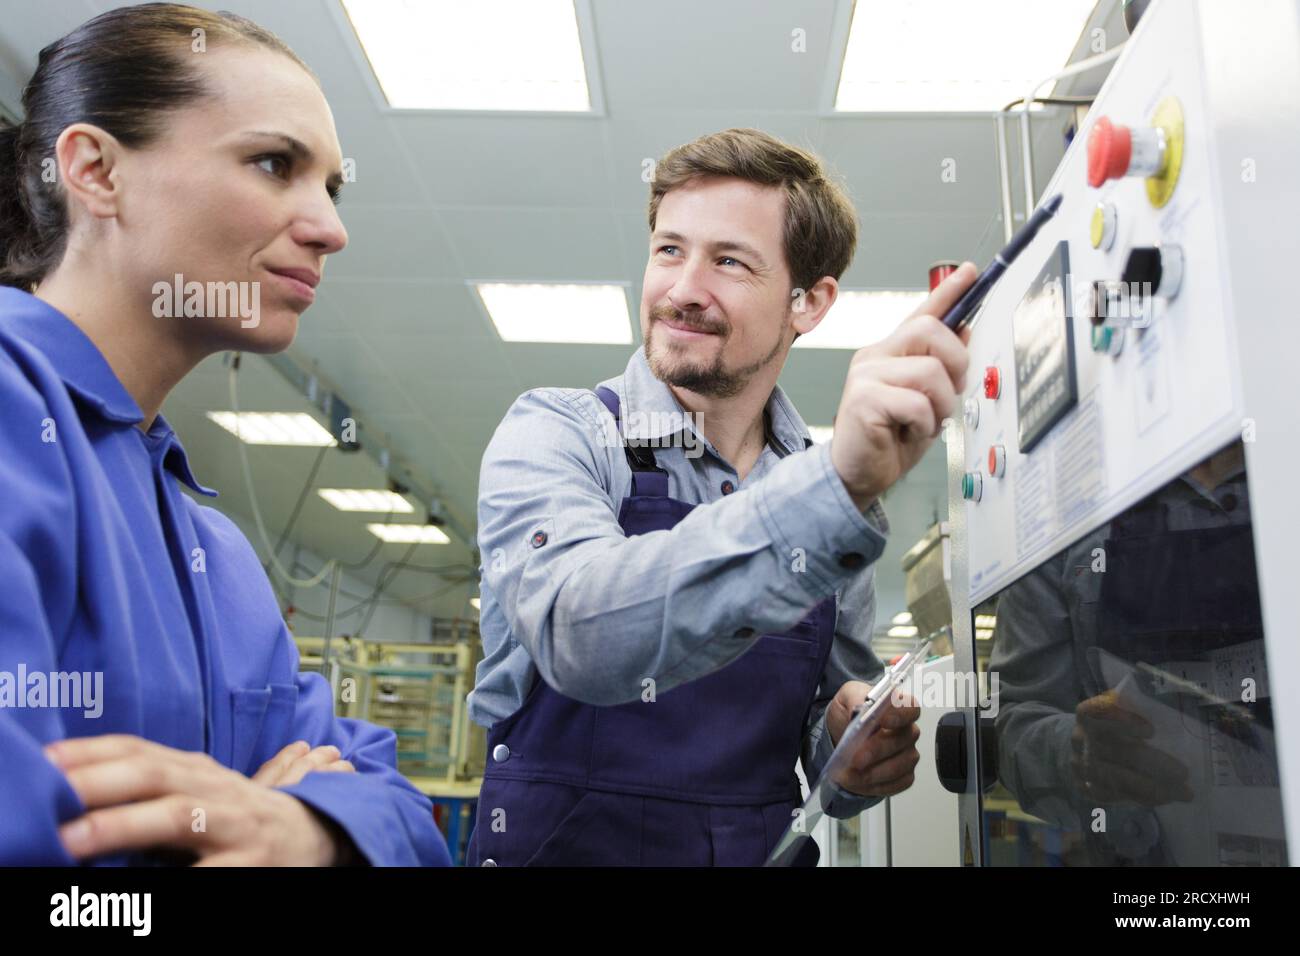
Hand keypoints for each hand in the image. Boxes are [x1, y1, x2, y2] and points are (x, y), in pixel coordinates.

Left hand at [45, 735, 344, 865]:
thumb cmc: (244, 820)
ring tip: (73, 840)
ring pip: (177, 816)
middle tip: (47, 792)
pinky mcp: (248, 866)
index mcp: (199, 771)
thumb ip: (151, 784)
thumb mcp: (202, 792)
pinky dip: (172, 878)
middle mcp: (216, 790)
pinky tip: (133, 889)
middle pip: (153, 774)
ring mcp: (234, 827)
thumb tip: (71, 775)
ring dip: (122, 824)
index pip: (138, 751)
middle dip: (97, 781)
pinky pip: (203, 874)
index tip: (42, 759)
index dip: (90, 751)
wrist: (321, 837)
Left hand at [824, 681, 920, 796]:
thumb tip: (859, 708)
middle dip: (878, 751)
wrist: (840, 734)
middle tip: (856, 759)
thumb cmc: (849, 712)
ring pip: (900, 765)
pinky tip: (858, 783)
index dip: (900, 715)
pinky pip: (897, 784)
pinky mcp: (903, 775)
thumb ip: (854, 697)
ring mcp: (907, 754)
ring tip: (850, 775)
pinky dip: (876, 786)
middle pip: (903, 740)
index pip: (911, 708)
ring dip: (874, 772)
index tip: (883, 720)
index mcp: (898, 707)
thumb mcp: (846, 695)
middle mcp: (907, 731)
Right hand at [830, 262, 976, 510]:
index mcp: (890, 352)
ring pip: (929, 371)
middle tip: (950, 392)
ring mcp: (866, 376)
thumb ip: (941, 368)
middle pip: (930, 331)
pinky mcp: (863, 399)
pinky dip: (924, 424)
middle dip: (955, 363)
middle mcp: (875, 357)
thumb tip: (965, 333)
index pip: (922, 312)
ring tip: (928, 422)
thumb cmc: (888, 438)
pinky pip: (916, 403)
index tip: (972, 273)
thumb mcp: (926, 401)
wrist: (858, 473)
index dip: (949, 290)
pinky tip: (910, 432)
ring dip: (941, 405)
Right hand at [1071, 690, 1192, 805]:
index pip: (1098, 712)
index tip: (1152, 731)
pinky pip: (1114, 796)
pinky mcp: (1084, 787)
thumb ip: (1139, 712)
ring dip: (1152, 787)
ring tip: (1182, 792)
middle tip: (1184, 772)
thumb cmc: (1114, 727)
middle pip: (1115, 751)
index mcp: (1087, 714)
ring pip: (1116, 778)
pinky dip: (1142, 798)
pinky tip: (1164, 798)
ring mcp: (1079, 765)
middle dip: (1152, 762)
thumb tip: (1171, 720)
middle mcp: (1079, 739)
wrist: (1085, 748)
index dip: (1123, 720)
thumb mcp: (1122, 713)